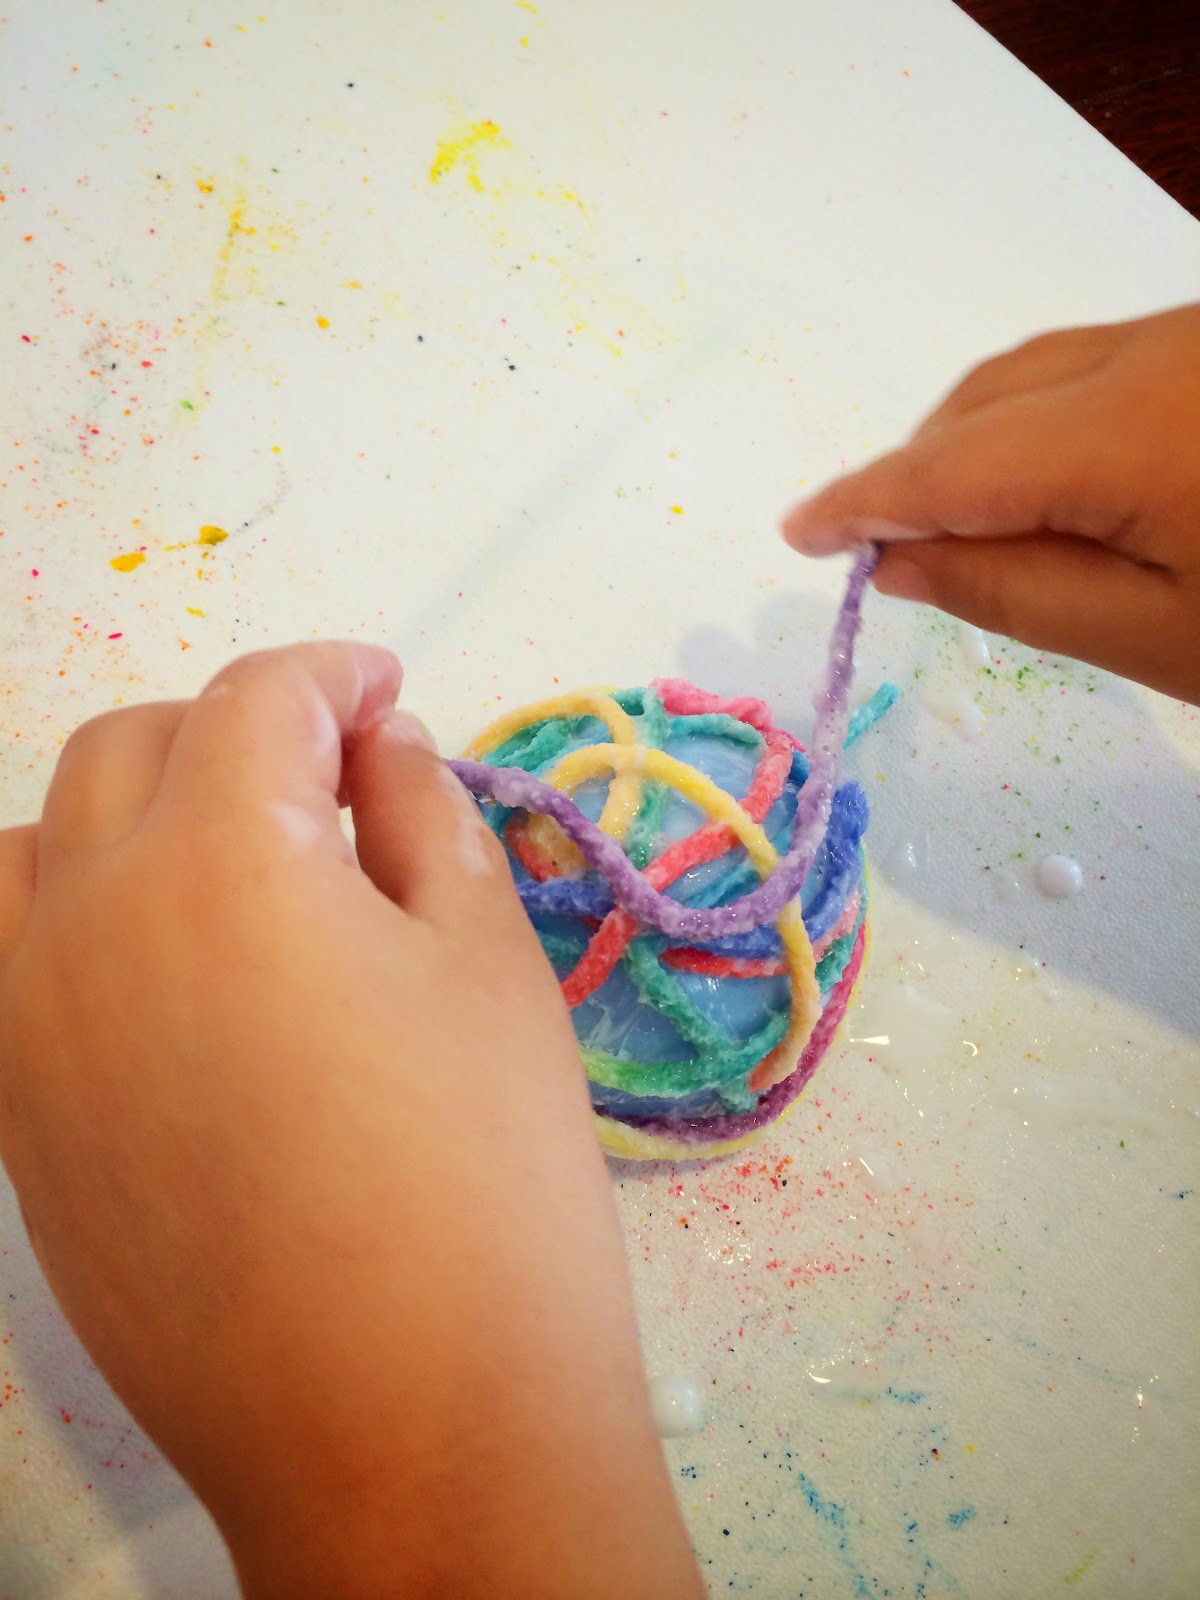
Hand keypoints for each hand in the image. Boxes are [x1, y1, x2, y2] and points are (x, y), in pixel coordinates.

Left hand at [0, 644, 700, 1599]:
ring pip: (37, 848)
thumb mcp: (489, 966)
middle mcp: (88, 924)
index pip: (258, 700)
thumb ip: (428, 822)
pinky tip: (167, 972)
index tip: (385, 688)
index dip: (334, 672)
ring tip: (232, 859)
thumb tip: (383, 749)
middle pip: (129, 750)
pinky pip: (8, 967)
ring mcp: (29, 1030)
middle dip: (235, 728)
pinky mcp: (16, 1126)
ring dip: (131, 812)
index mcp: (220, 860)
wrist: (407, 1424)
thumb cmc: (486, 1180)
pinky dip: (73, 920)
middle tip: (336, 774)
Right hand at [781, 303, 1199, 701]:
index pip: (958, 463)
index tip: (801, 534)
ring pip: (1035, 373)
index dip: (871, 501)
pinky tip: (1037, 476)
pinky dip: (1036, 417)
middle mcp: (1157, 352)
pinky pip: (1092, 364)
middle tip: (877, 550)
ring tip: (950, 522)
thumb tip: (901, 561)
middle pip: (989, 402)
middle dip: (919, 470)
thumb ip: (1019, 592)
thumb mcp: (1160, 635)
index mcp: (1134, 428)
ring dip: (974, 439)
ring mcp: (1188, 337)